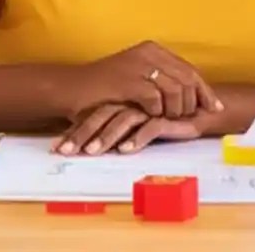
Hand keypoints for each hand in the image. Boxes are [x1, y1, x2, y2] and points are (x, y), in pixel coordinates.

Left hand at [52, 102, 206, 155]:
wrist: (198, 111)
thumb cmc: (162, 118)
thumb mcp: (133, 124)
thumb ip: (114, 129)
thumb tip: (85, 147)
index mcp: (121, 101)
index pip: (93, 114)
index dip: (75, 131)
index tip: (56, 148)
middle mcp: (132, 102)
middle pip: (102, 115)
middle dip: (82, 134)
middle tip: (65, 151)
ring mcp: (149, 107)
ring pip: (123, 120)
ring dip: (106, 137)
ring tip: (92, 152)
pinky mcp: (166, 116)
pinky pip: (150, 128)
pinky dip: (137, 139)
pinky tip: (125, 150)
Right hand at [63, 41, 222, 120]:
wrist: (70, 89)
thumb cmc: (104, 89)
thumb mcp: (137, 78)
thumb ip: (162, 82)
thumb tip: (194, 97)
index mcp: (154, 50)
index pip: (190, 71)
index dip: (204, 91)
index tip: (215, 108)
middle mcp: (149, 53)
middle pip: (187, 81)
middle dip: (192, 104)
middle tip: (186, 120)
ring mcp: (138, 65)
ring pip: (175, 90)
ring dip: (174, 110)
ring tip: (167, 121)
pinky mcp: (128, 81)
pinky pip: (155, 99)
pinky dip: (156, 112)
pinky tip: (150, 118)